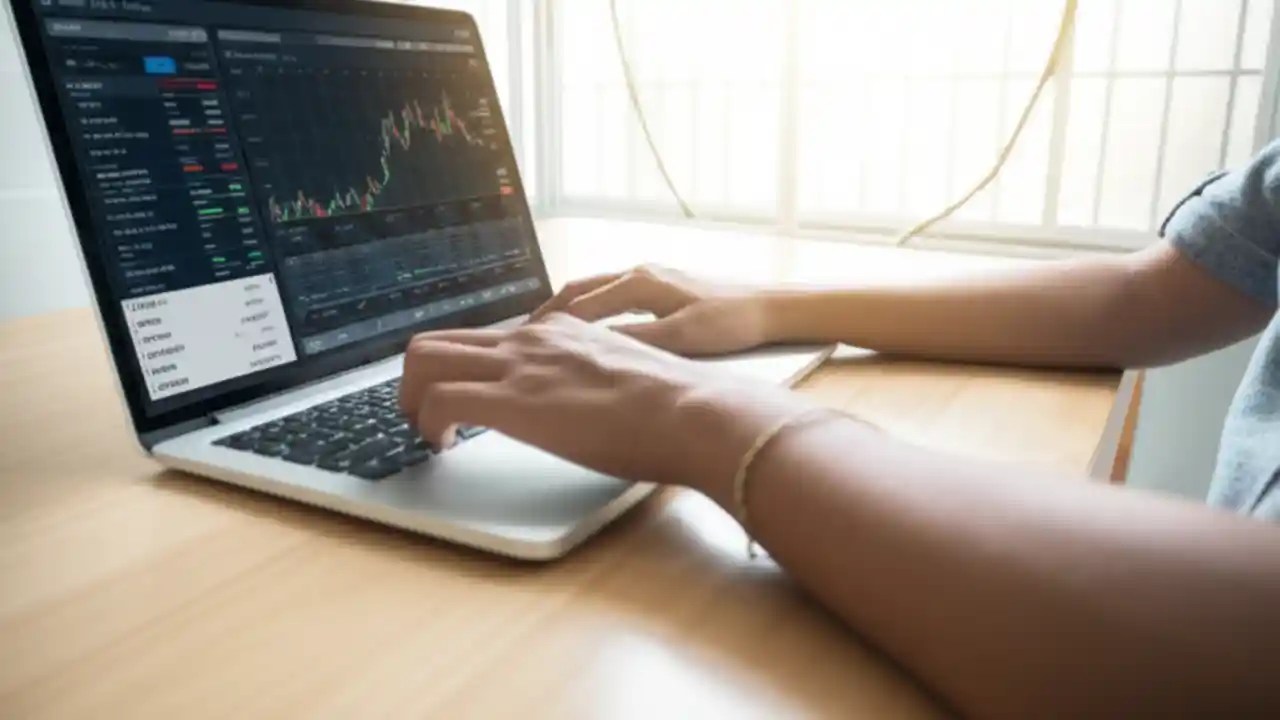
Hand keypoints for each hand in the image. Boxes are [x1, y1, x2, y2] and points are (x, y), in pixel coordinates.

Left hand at [399, 313, 811, 492]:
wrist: (695, 413)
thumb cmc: (678, 408)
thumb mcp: (627, 378)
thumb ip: (597, 381)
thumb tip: (595, 406)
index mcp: (561, 331)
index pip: (487, 337)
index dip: (463, 372)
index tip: (466, 401)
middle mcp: (531, 339)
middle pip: (438, 340)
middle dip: (415, 381)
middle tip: (425, 418)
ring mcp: (520, 366)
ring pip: (423, 360)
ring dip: (410, 399)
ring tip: (428, 434)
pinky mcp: (513, 401)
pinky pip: (438, 401)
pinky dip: (425, 425)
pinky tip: (442, 447)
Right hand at [531, 265, 771, 355]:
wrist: (770, 307)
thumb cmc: (730, 321)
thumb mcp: (681, 336)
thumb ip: (634, 340)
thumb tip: (590, 347)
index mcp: (639, 283)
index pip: (579, 304)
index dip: (549, 326)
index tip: (523, 345)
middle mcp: (639, 273)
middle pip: (579, 289)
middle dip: (548, 311)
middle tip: (521, 336)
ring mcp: (650, 277)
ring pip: (594, 289)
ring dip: (567, 308)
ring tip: (544, 333)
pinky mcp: (661, 287)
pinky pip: (611, 294)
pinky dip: (590, 309)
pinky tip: (587, 327)